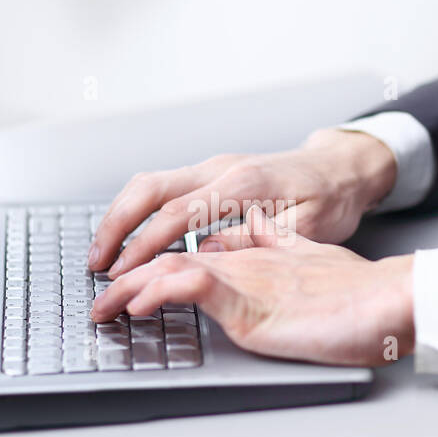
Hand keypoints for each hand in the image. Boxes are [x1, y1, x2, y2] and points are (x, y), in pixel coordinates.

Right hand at [88, 127, 397, 277]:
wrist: (341, 168)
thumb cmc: (330, 199)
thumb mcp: (309, 228)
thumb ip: (259, 239)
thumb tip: (210, 251)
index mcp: (242, 184)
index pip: (177, 214)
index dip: (145, 244)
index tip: (123, 270)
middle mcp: (221, 169)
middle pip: (150, 189)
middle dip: (116, 225)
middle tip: (96, 262)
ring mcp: (213, 167)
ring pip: (150, 184)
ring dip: (120, 215)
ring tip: (103, 252)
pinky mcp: (212, 172)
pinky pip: (163, 187)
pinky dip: (137, 209)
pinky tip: (128, 235)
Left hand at [90, 207, 414, 365]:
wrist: (388, 298)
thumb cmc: (355, 287)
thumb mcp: (304, 254)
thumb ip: (271, 241)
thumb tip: (242, 232)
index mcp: (251, 243)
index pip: (186, 238)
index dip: (147, 254)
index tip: (121, 275)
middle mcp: (240, 251)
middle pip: (167, 246)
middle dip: (124, 270)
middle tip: (98, 298)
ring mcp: (244, 271)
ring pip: (170, 263)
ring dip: (129, 286)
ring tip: (102, 306)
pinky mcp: (251, 296)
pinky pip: (193, 284)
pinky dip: (160, 292)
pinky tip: (139, 305)